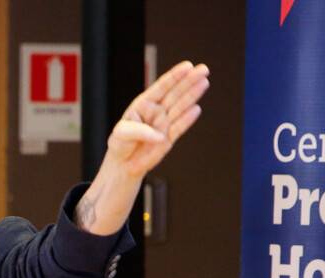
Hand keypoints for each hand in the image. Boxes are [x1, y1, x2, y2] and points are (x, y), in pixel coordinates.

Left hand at [106, 61, 210, 177]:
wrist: (123, 164)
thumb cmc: (120, 144)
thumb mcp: (121, 134)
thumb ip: (139, 131)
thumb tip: (159, 135)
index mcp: (143, 104)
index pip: (162, 87)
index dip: (175, 76)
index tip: (188, 66)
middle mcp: (156, 111)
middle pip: (176, 93)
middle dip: (189, 81)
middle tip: (204, 69)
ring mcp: (164, 124)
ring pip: (181, 107)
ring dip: (193, 95)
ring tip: (204, 82)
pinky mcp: (169, 139)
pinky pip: (180, 127)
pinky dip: (188, 119)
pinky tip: (196, 109)